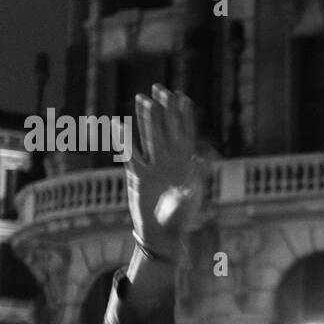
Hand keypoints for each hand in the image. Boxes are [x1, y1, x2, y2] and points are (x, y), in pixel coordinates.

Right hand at [130, 84, 205, 259]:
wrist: (162, 234)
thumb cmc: (180, 219)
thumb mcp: (190, 197)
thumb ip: (195, 178)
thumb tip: (206, 158)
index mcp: (185, 164)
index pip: (185, 133)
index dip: (183, 115)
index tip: (182, 96)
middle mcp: (169, 161)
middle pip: (165, 129)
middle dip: (163, 110)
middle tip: (160, 88)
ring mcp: (153, 166)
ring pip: (148, 136)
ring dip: (145, 119)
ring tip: (142, 99)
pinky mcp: (137, 176)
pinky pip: (129, 154)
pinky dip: (124, 140)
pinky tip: (117, 124)